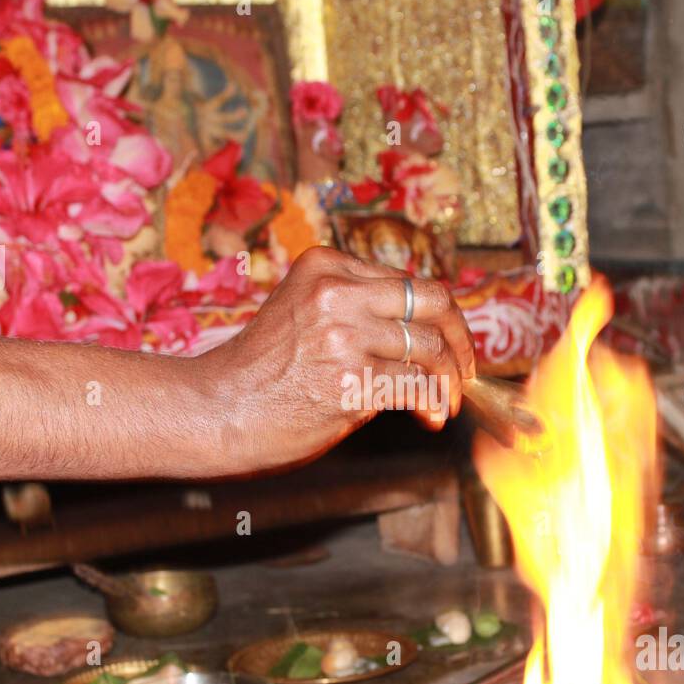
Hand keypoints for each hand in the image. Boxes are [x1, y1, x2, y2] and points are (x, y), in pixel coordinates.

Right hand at [193, 247, 476, 475]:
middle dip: (460, 339)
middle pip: (433, 303)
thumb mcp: (303, 312)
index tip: (450, 342)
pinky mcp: (350, 380)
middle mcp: (337, 293)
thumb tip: (423, 331)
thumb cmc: (260, 371)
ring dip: (449, 381)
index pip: (408, 282)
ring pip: (428, 349)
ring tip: (446, 403)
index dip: (440, 316)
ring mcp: (344, 336)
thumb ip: (354, 309)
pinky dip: (432, 404)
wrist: (217, 409)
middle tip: (466, 369)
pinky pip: (415, 387)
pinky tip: (429, 418)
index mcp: (326, 266)